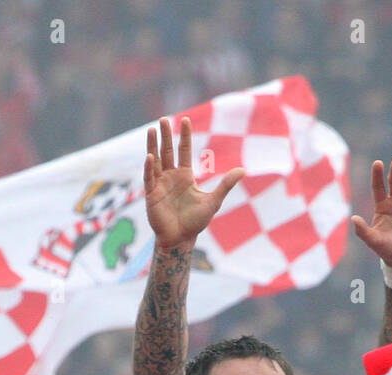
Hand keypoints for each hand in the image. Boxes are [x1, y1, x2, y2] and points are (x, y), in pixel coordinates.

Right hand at [145, 115, 244, 251]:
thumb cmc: (196, 222)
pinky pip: (149, 178)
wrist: (180, 239)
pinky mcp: (151, 194)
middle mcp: (171, 176)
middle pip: (167, 151)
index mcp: (185, 176)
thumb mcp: (213, 201)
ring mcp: (160, 184)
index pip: (184, 151)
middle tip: (164, 119)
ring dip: (153, 145)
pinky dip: (149, 168)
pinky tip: (150, 156)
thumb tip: (243, 170)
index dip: (185, 136)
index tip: (185, 119)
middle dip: (166, 135)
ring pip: (156, 160)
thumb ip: (226, 185)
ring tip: (152, 129)